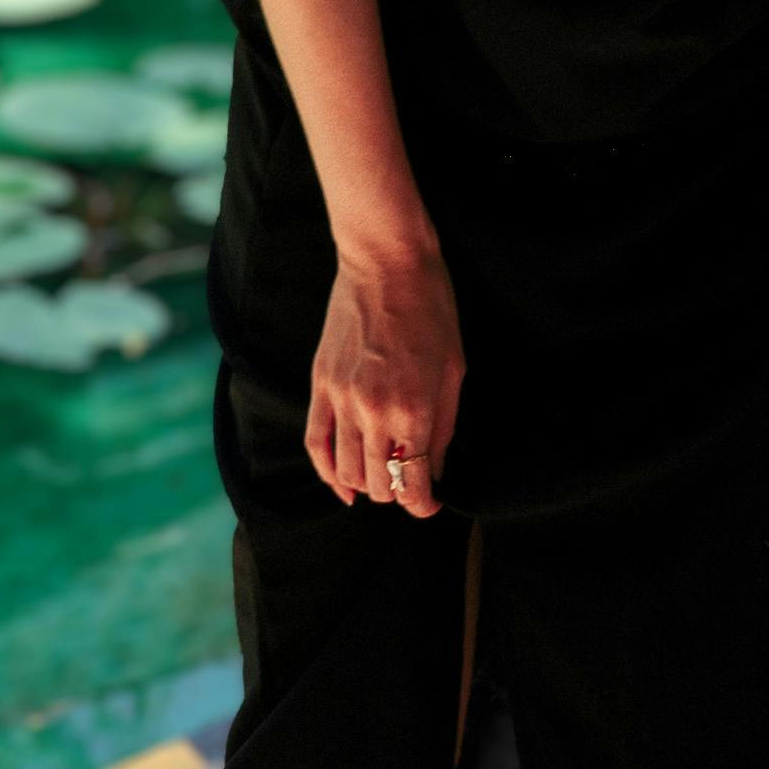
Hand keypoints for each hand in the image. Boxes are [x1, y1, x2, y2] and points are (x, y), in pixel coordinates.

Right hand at [306, 236, 463, 517]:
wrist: (387, 264)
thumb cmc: (431, 311)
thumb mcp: (453, 372)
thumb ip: (443, 428)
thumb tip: (433, 471)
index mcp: (413, 411)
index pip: (412, 486)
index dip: (423, 505)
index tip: (430, 503)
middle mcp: (373, 413)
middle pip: (378, 484)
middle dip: (398, 492)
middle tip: (411, 481)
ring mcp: (341, 400)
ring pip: (345, 471)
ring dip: (366, 483)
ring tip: (382, 474)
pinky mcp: (320, 385)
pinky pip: (315, 443)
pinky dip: (327, 471)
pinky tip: (341, 484)